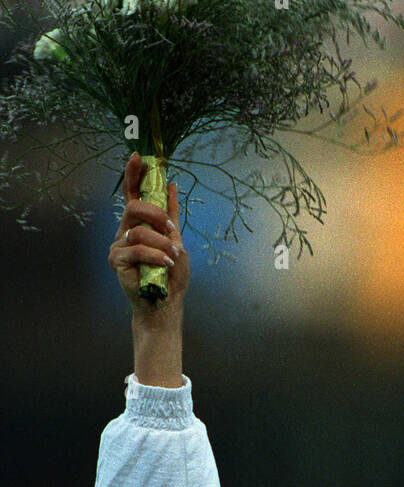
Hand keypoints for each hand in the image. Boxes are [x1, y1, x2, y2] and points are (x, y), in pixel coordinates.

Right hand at [108, 152, 189, 313]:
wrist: (167, 301)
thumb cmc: (171, 274)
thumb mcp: (176, 240)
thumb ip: (171, 215)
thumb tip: (171, 185)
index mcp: (139, 223)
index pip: (132, 193)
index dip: (133, 175)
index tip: (139, 157)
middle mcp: (125, 230)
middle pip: (133, 207)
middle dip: (155, 215)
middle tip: (171, 231)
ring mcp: (119, 244)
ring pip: (138, 231)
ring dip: (161, 243)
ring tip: (172, 257)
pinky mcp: (116, 260)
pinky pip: (136, 249)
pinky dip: (155, 256)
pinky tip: (165, 264)